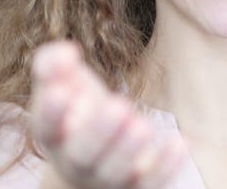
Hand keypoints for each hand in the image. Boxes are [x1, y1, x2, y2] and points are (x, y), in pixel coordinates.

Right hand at [30, 39, 188, 188]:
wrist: (92, 157)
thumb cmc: (77, 109)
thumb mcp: (62, 83)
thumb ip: (54, 63)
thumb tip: (66, 52)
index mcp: (52, 134)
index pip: (46, 127)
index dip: (51, 111)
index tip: (61, 91)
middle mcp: (74, 162)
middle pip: (82, 155)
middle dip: (99, 132)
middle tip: (119, 106)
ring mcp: (105, 179)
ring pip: (114, 173)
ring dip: (129, 151)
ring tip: (142, 125)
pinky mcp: (135, 187)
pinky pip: (150, 183)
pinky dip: (166, 166)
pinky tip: (180, 143)